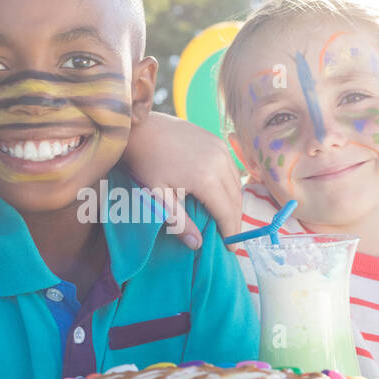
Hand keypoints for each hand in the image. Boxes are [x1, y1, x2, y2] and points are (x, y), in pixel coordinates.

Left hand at [122, 111, 242, 248]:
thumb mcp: (159, 196)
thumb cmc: (147, 164)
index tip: (231, 249)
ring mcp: (221, 149)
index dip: (230, 232)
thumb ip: (179, 222)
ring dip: (234, 204)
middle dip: (234, 221)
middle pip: (236, 199)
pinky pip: (232, 170)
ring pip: (236, 184)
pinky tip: (222, 197)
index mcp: (206, 178)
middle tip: (230, 239)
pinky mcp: (218, 142)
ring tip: (227, 220)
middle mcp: (220, 162)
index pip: (226, 212)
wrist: (142, 128)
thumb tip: (197, 245)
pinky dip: (231, 186)